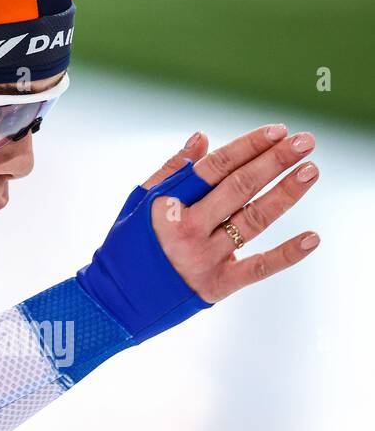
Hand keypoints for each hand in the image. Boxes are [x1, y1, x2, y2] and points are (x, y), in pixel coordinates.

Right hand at [142, 125, 319, 304]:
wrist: (117, 299)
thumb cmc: (129, 244)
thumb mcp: (140, 201)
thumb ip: (172, 170)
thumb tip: (203, 137)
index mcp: (167, 203)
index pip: (215, 167)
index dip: (248, 147)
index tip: (277, 131)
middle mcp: (187, 228)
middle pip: (239, 187)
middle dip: (275, 161)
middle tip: (305, 142)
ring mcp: (204, 257)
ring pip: (254, 219)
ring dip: (286, 194)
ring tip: (311, 170)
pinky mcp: (218, 285)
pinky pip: (259, 267)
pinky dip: (288, 254)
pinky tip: (312, 237)